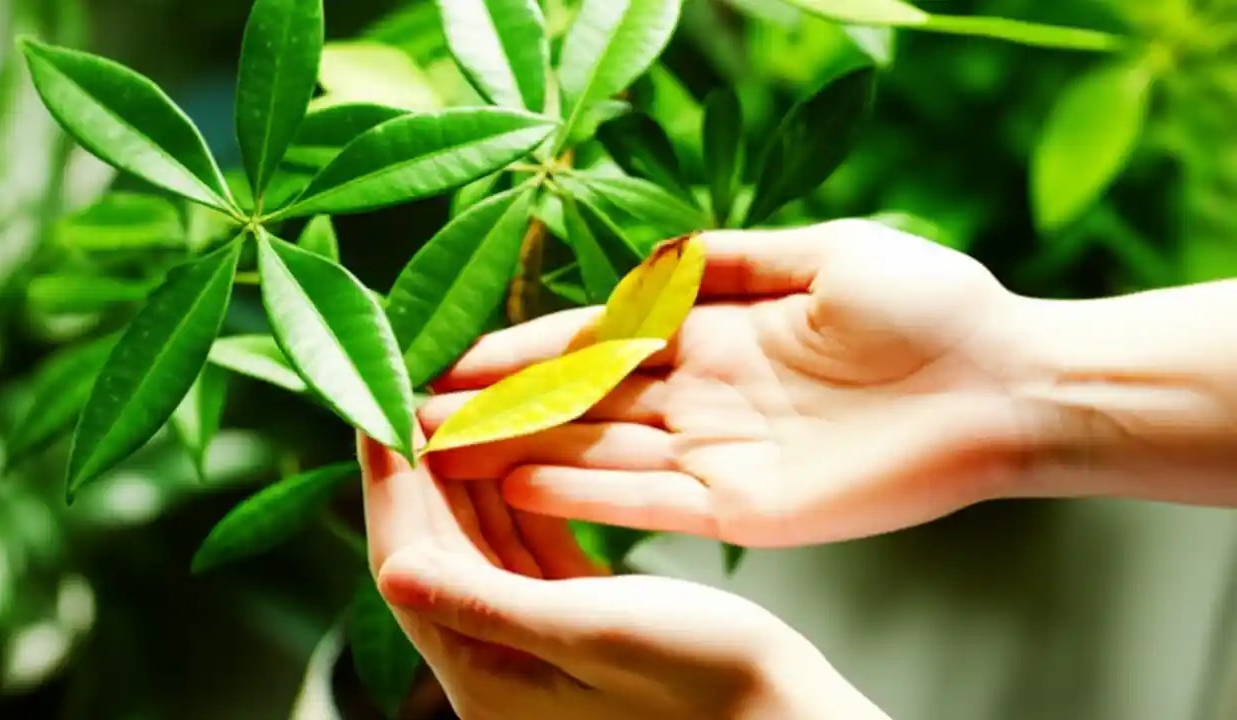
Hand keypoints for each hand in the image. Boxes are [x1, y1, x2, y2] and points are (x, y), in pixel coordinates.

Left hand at [359, 432, 886, 719]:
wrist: (788, 718)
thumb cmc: (708, 684)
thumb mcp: (592, 632)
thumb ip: (486, 602)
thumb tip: (390, 571)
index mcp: (489, 678)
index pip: (411, 567)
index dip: (391, 487)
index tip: (376, 412)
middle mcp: (502, 666)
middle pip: (438, 553)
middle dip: (421, 473)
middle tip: (411, 392)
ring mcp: (540, 648)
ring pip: (481, 547)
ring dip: (465, 480)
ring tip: (454, 408)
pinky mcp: (580, 626)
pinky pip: (526, 555)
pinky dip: (515, 503)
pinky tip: (512, 455)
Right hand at [422, 220, 1040, 545]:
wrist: (1007, 380)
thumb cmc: (932, 306)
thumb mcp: (823, 254)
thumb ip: (729, 259)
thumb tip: (649, 259)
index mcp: (717, 334)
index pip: (599, 340)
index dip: (525, 348)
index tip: (454, 356)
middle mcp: (704, 396)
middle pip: (581, 402)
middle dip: (499, 407)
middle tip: (418, 413)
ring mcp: (720, 455)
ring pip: (599, 451)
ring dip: (522, 451)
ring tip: (444, 453)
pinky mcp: (747, 508)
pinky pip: (649, 500)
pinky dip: (586, 490)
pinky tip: (525, 479)